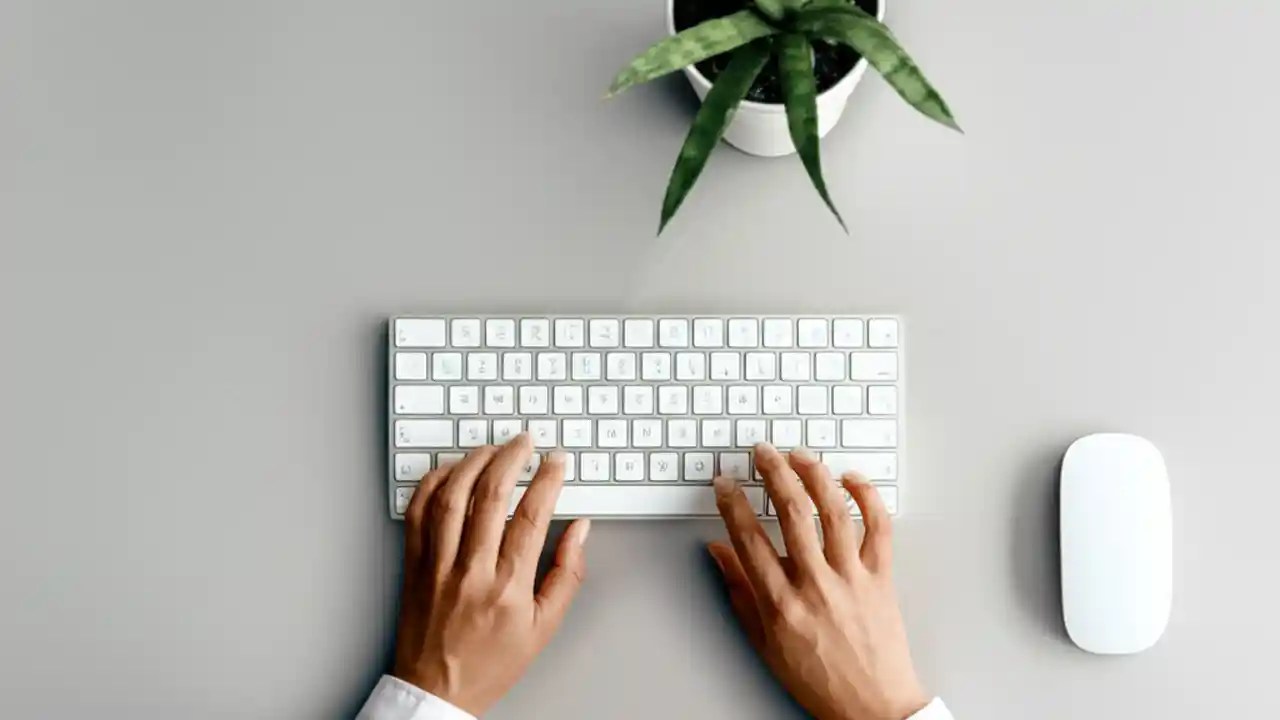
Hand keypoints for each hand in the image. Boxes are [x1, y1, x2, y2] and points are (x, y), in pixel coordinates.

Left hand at [393, 434, 589, 715]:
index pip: (533, 515)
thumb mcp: (545, 627)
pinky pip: (418, 510)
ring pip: (452, 495)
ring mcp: (437, 564)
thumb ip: (566, 574)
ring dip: (474, 462)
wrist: (437, 691)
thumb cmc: (490, 663)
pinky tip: (452, 470)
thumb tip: (580, 530)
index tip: (556, 460)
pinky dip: (434, 482)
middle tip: (525, 441)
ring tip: (492, 448)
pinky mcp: (414, 563)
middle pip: (491, 495)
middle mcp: (470, 570)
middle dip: (512, 457)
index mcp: (508, 586)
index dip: (548, 479)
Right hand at [709, 444, 927, 719]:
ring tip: (799, 455)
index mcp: (781, 604)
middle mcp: (816, 585)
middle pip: (790, 513)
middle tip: (761, 452)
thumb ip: (740, 592)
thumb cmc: (819, 679)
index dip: (732, 504)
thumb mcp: (764, 642)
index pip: (749, 539)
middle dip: (772, 473)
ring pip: (832, 512)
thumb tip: (719, 552)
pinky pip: (878, 528)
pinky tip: (852, 479)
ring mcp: (851, 578)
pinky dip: (868, 497)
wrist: (872, 705)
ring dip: (814, 475)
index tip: (724, 483)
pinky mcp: (882, 577)